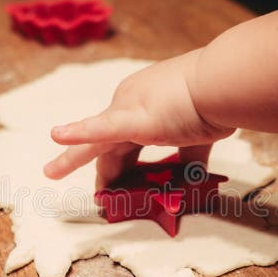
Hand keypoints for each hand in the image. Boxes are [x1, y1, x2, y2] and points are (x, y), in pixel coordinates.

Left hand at [43, 49, 234, 187]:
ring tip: (51, 173)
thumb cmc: (218, 101)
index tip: (126, 189)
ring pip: (95, 141)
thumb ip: (191, 157)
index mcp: (145, 104)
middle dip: (104, 172)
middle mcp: (130, 102)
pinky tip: (56, 136)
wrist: (226, 82)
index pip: (126, 141)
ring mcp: (129, 109)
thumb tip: (193, 179)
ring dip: (71, 158)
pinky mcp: (134, 118)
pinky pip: (100, 130)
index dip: (126, 168)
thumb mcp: (200, 134)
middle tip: (99, 194)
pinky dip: (78, 134)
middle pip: (108, 144)